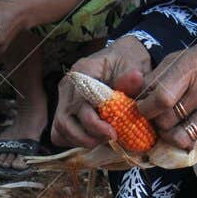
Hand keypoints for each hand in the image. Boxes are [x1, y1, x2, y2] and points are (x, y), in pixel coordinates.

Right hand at [51, 34, 152, 148]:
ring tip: (103, 140)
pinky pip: (60, 131)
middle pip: (65, 121)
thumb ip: (131, 79)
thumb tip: (136, 78)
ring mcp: (64, 97)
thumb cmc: (128, 61)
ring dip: (81, 140)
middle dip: (87, 137)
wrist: (124, 57)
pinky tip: (92, 138)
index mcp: (82, 72)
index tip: (113, 133)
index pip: (79, 104)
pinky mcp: (66, 108)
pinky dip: (74, 140)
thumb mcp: (133, 66)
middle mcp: (68, 85)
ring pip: (60, 128)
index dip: (94, 124)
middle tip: (109, 139)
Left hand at [136, 34, 196, 149]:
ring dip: (166, 135)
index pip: (161, 98)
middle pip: (167, 119)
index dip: (145, 108)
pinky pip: (195, 140)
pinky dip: (182, 140)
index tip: (141, 107)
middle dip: (153, 122)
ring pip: (180, 136)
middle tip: (152, 117)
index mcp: (190, 68)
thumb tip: (135, 94)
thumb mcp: (182, 56)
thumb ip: (158, 75)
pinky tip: (180, 131)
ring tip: (165, 126)